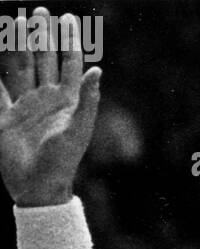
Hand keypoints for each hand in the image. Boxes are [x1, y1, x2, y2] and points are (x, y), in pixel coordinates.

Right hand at [0, 8, 100, 206]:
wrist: (38, 187)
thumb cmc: (62, 162)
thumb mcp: (78, 130)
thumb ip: (88, 101)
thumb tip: (98, 70)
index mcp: (67, 102)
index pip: (70, 64)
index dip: (70, 42)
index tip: (70, 19)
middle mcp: (46, 99)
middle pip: (43, 60)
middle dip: (42, 36)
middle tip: (40, 11)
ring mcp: (25, 105)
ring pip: (20, 66)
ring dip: (19, 44)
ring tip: (17, 20)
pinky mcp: (5, 114)